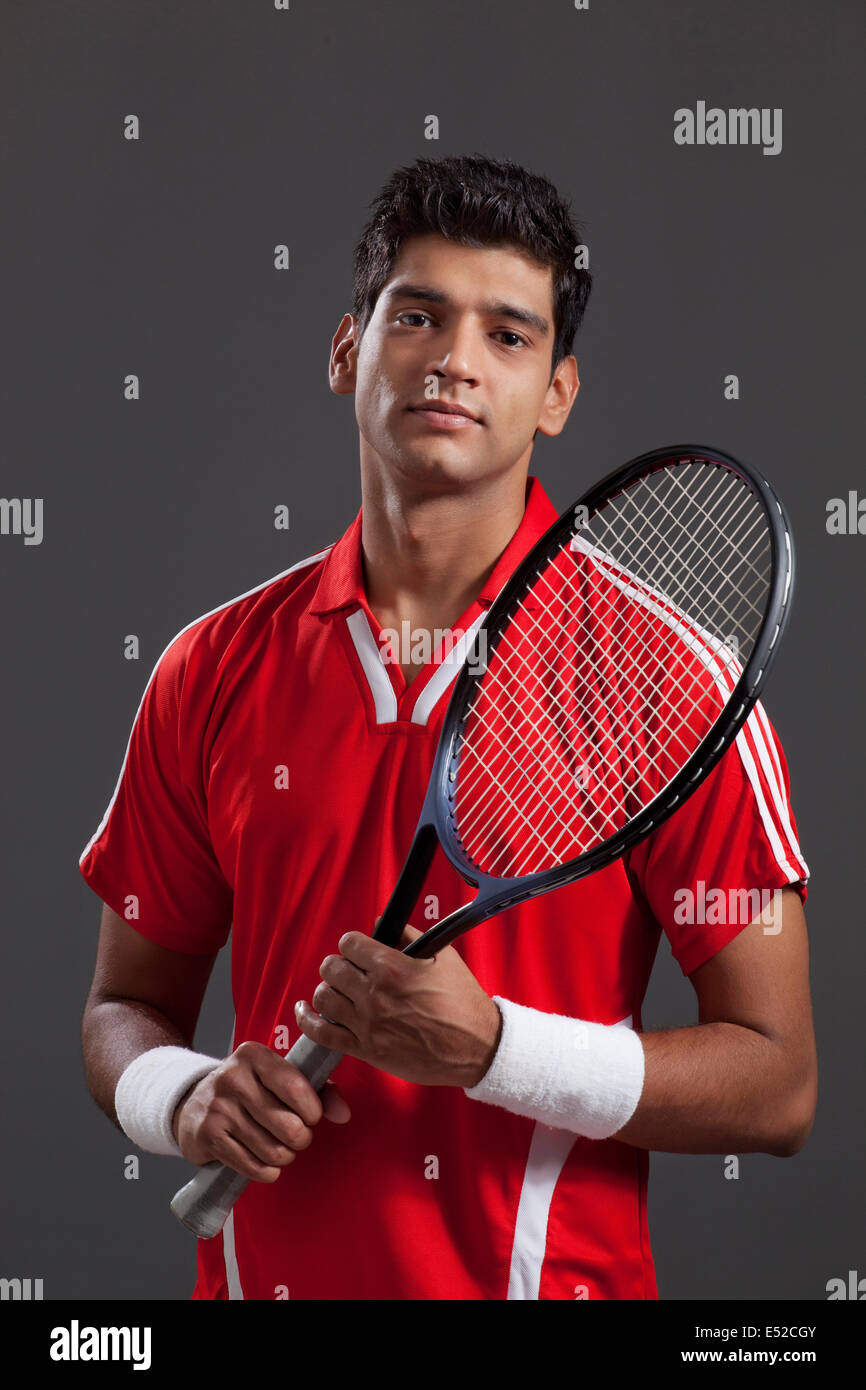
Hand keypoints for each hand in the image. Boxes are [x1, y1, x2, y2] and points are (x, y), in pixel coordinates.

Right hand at [172, 1040, 350, 1180]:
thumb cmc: (250, 1090)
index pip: (296, 1088)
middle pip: (288, 1125)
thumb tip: (344, 1113)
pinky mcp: (208, 1136)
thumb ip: (320, 1089)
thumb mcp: (280, 1077)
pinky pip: (252, 1166)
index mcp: (254, 1055)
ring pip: (272, 1150)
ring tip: (280, 1148)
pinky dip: (267, 1171)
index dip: (313, 1111)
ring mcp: (217, 1108)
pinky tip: (266, 1163)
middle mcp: (233, 1078)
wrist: (193, 1103)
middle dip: (301, 1138)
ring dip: (285, 1157)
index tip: (312, 1116)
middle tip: (297, 1136)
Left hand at [294, 925, 502, 1087]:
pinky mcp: (366, 1050)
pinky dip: (308, 1020)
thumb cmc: (463, 1002)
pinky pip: (322, 1033)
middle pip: (330, 968)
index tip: (358, 950)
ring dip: (327, 990)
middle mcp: (375, 994)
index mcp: (393, 968)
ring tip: (337, 991)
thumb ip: (408, 935)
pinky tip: (306, 1011)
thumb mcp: (442, 957)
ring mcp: (368, 1024)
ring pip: (323, 998)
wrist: (477, 1047)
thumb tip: (383, 923)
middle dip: (338, 965)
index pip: (349, 943)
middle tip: (349, 971)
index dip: (353, 945)